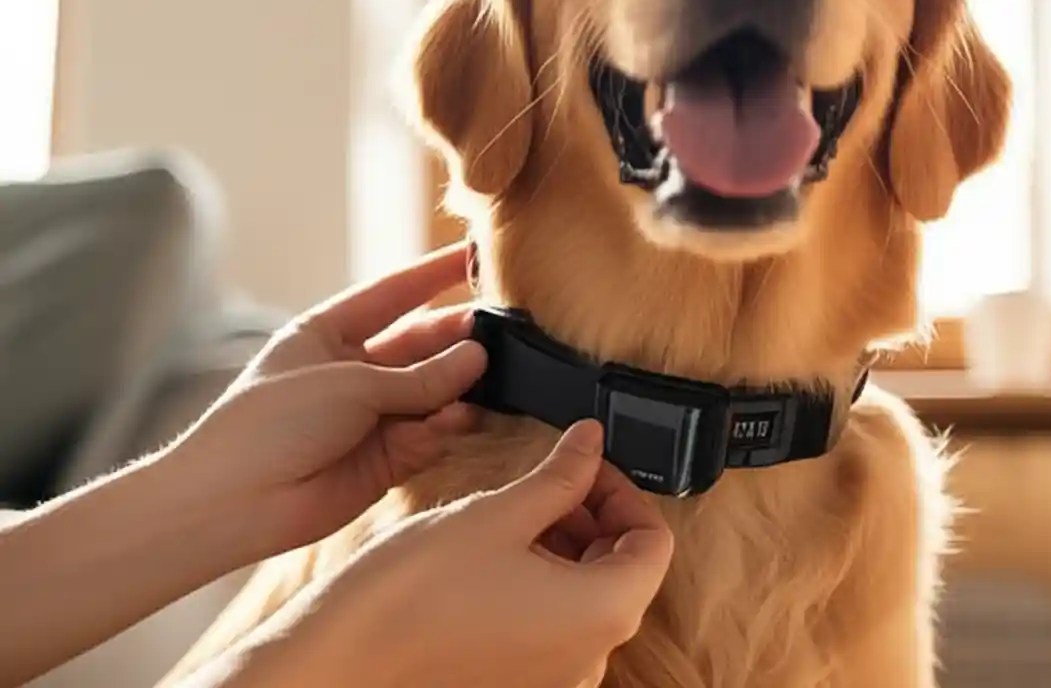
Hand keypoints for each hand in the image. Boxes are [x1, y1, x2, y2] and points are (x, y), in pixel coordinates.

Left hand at [169, 243, 486, 555]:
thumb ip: (420, 376)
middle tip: (500, 336)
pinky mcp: (384, 461)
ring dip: (456, 391)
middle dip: (457, 341)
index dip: (434, 274)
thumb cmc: (273, 423)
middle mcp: (352, 372)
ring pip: (431, 394)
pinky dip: (443, 430)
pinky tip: (450, 424)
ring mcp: (369, 417)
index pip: (392, 294)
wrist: (236, 501)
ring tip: (482, 386)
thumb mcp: (350, 383)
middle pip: (420, 346)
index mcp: (327, 334)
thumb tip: (479, 357)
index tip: (476, 254)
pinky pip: (428, 436)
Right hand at [191, 422, 674, 687]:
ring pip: (588, 598)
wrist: (341, 660)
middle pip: (624, 571)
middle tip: (549, 481)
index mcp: (602, 612)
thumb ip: (560, 476)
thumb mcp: (498, 513)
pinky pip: (555, 626)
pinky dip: (543, 584)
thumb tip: (592, 442)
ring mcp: (555, 676)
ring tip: (515, 513)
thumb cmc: (412, 594)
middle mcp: (590, 655)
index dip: (623, 492)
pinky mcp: (521, 682)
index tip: (586, 465)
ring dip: (566, 547)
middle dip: (593, 516)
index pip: (655, 542)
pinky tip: (498, 555)